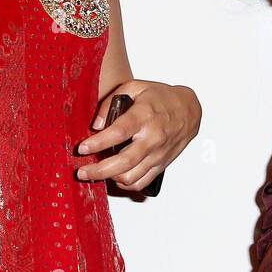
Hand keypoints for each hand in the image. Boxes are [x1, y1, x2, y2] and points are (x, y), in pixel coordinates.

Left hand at [75, 81, 200, 191]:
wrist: (189, 110)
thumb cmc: (162, 98)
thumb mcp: (135, 88)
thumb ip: (112, 102)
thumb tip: (97, 125)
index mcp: (144, 116)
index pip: (118, 133)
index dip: (98, 143)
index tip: (82, 148)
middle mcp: (152, 137)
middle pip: (124, 161)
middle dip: (99, 170)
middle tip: (82, 171)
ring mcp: (157, 154)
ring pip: (131, 177)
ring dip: (110, 178)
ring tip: (97, 172)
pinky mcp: (161, 165)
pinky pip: (141, 182)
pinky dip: (125, 184)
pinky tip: (116, 177)